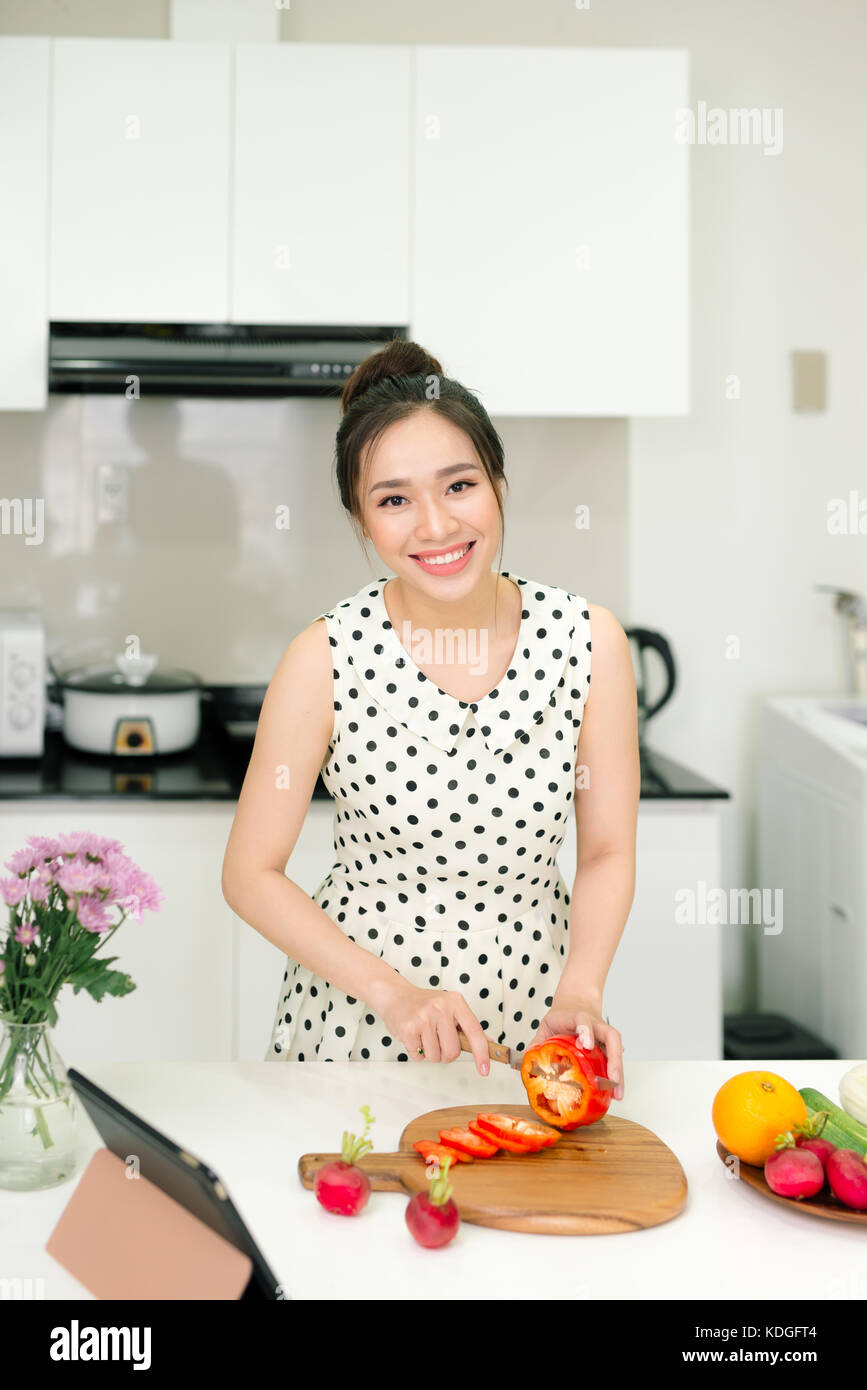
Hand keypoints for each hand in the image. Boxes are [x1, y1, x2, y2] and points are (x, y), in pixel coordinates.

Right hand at [376, 980, 490, 1076]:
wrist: (396, 996)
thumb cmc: (425, 1004)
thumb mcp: (450, 1007)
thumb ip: (467, 1025)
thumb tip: (488, 1043)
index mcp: (456, 1002)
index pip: (475, 1031)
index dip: (482, 1053)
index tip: (484, 1070)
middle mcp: (441, 1008)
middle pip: (453, 1051)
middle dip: (446, 1054)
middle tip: (438, 1041)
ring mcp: (424, 1018)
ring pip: (435, 1057)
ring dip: (430, 1053)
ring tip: (424, 1036)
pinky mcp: (408, 1029)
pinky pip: (419, 1056)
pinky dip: (417, 1052)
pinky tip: (414, 1036)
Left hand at [525, 998, 623, 1099]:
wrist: (577, 1001)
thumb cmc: (563, 1015)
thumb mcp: (547, 1024)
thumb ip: (538, 1041)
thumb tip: (529, 1059)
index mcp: (578, 1017)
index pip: (583, 1020)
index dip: (585, 1031)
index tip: (586, 1045)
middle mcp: (596, 1024)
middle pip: (611, 1037)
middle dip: (613, 1058)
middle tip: (612, 1079)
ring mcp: (604, 1034)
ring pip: (617, 1049)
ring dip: (619, 1071)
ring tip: (617, 1093)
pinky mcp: (609, 1044)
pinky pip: (616, 1058)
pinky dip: (618, 1075)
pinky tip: (615, 1091)